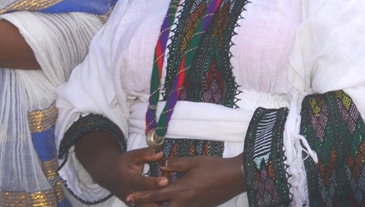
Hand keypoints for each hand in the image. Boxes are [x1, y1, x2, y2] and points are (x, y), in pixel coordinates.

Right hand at [91, 145, 167, 205]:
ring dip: (157, 206)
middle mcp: (130, 194)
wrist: (109, 175)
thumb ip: (146, 154)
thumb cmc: (123, 164)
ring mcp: (132, 202)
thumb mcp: (132, 156)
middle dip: (158, 198)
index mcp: (129, 180)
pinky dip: (156, 206)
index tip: (165, 181)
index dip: (153, 182)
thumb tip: (161, 153)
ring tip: (172, 203)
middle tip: (172, 195)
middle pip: (145, 199)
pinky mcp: (135, 206)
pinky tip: (168, 205)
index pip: (142, 183)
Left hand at [125, 154, 244, 206]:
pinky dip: (175, 206)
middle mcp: (184, 203)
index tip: (129, 197)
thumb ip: (176, 164)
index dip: (141, 197)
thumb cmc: (214, 167)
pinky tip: (174, 201)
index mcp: (180, 190)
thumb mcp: (194, 161)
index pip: (155, 196)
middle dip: (148, 206)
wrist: (235, 177)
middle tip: (138, 202)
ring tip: (155, 202)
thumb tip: (162, 166)